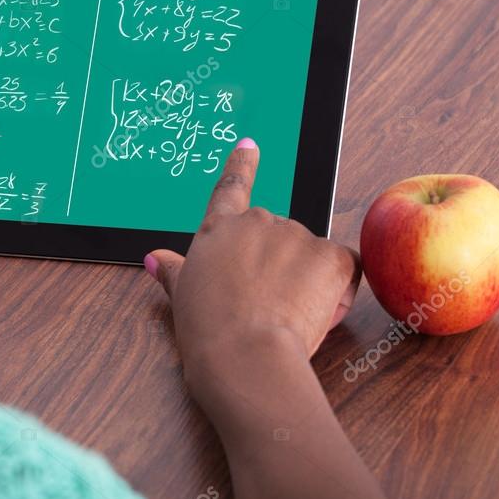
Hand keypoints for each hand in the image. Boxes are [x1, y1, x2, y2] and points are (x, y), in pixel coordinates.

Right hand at [145, 140, 386, 498]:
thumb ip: (174, 272)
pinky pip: (344, 267)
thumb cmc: (208, 332)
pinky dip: (338, 289)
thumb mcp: (183, 297)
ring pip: (312, 255)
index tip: (249, 145)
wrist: (243, 353)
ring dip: (308, 280)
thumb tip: (154, 259)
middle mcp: (257, 222)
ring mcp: (294, 235)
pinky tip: (318, 311)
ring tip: (286, 317)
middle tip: (268, 307)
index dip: (241, 164)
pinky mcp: (329, 255)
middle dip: (281, 266)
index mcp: (219, 230)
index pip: (232, 187)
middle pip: (278, 235)